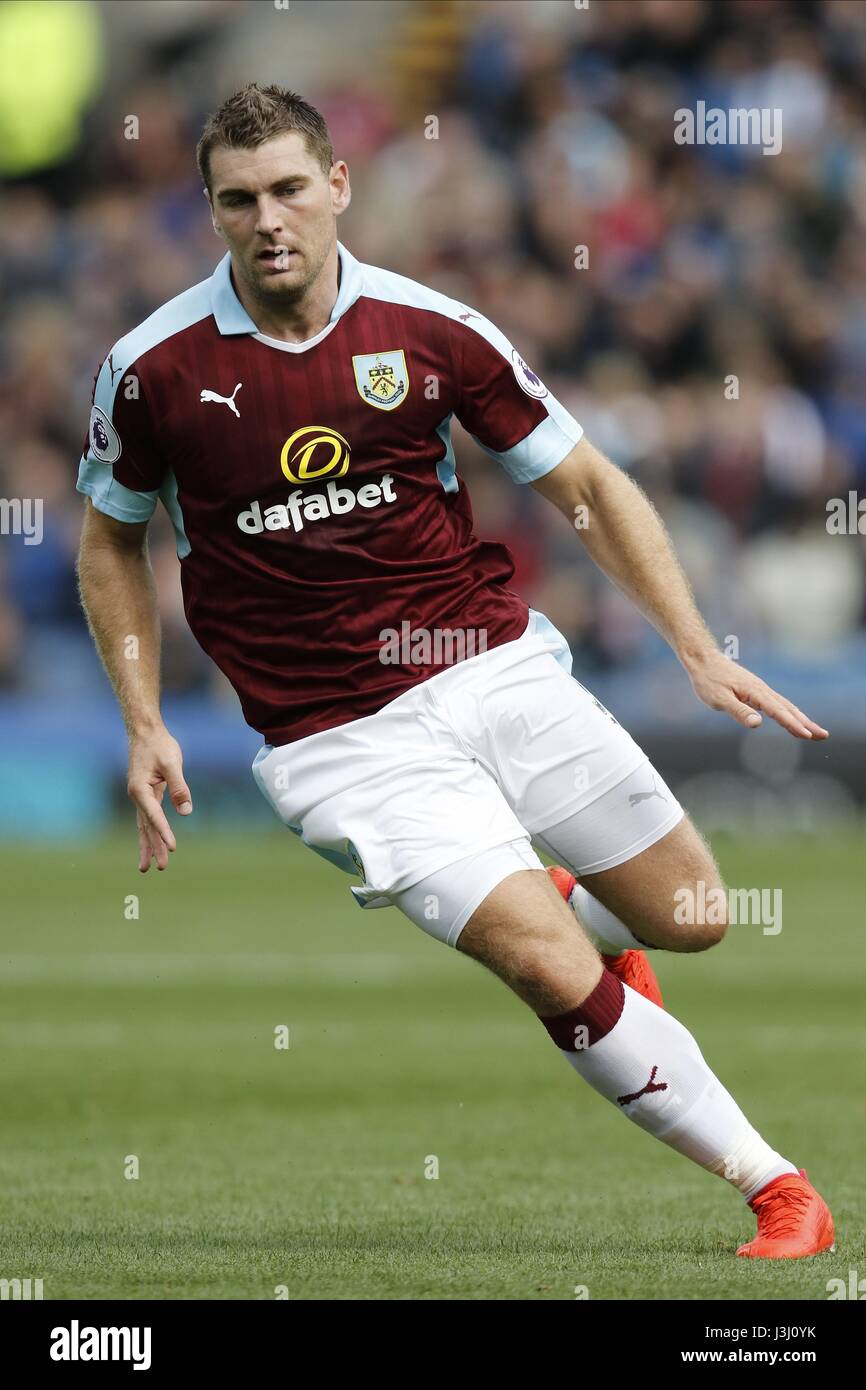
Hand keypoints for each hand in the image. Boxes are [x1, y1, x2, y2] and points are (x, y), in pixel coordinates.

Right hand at [127, 725, 192, 870]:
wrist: (145, 731)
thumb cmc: (159, 745)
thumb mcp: (172, 763)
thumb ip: (179, 787)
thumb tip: (186, 812)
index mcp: (140, 789)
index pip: (155, 816)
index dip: (164, 832)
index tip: (172, 848)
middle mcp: (137, 796)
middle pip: (146, 827)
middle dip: (153, 848)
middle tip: (161, 868)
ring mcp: (140, 796)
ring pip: (145, 826)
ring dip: (149, 845)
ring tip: (148, 867)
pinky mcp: (146, 794)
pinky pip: (148, 818)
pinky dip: (150, 832)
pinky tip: (152, 845)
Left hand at [684, 650, 827, 739]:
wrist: (703, 659)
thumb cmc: (709, 680)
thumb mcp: (719, 699)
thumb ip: (739, 711)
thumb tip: (758, 724)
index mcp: (756, 692)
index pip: (778, 712)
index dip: (793, 725)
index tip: (807, 736)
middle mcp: (762, 690)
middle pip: (789, 709)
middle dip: (807, 724)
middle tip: (824, 736)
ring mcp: (760, 690)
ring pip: (786, 706)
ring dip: (802, 719)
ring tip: (815, 732)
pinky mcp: (756, 690)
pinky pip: (778, 704)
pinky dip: (789, 713)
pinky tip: (793, 719)